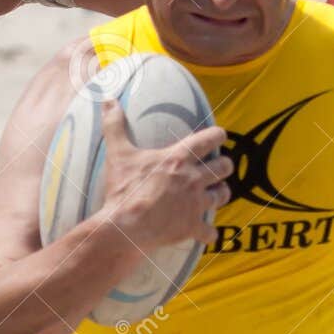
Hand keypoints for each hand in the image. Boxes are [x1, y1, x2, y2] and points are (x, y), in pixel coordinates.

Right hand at [98, 101, 230, 253]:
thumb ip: (115, 126)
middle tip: (222, 166)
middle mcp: (193, 179)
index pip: (208, 139)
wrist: (126, 226)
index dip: (219, 135)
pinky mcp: (191, 227)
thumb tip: (108, 100)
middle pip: (223, 167)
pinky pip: (209, 231)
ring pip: (222, 196)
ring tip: (218, 194)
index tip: (221, 135)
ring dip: (221, 194)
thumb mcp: (118, 154)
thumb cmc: (124, 188)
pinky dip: (209, 233)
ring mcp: (195, 205)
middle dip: (225, 165)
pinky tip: (208, 233)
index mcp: (179, 158)